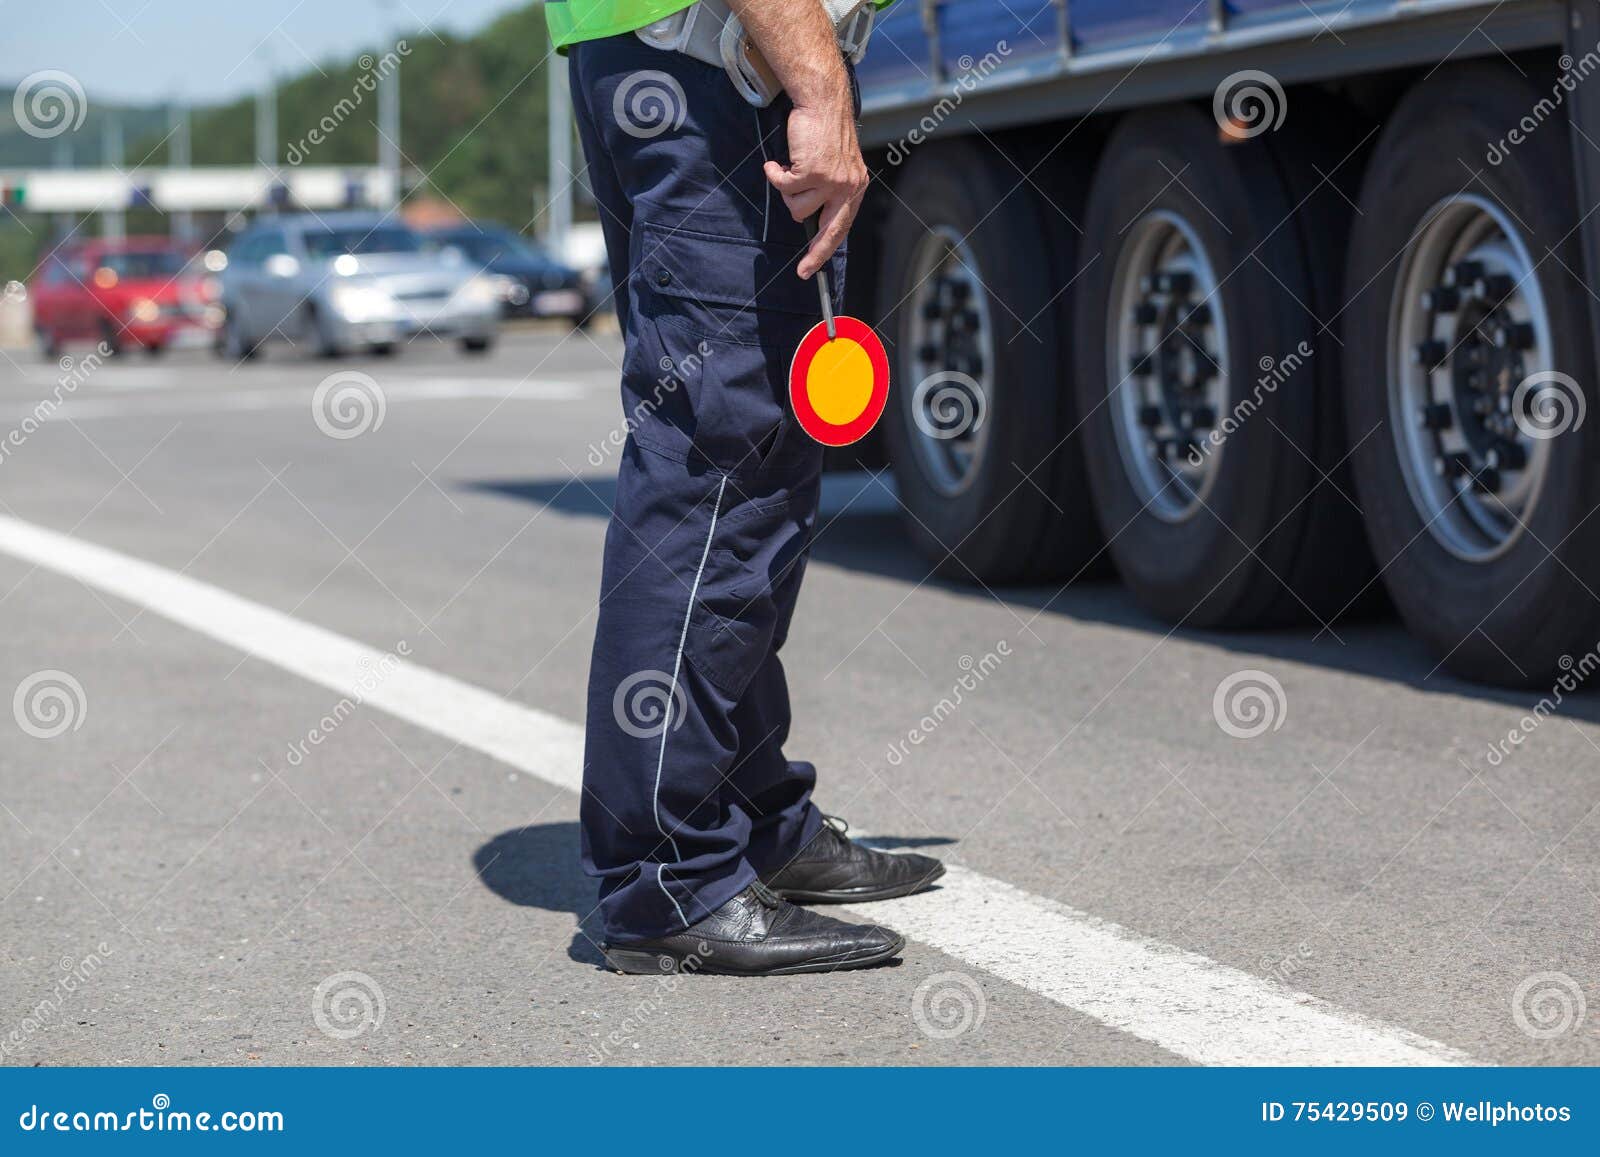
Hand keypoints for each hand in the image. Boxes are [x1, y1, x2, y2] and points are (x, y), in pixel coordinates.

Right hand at [763, 94, 868, 279]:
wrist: (821, 102)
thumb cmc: (823, 130)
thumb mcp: (836, 164)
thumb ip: (828, 190)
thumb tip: (810, 217)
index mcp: (855, 187)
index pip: (842, 227)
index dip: (827, 249)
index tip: (813, 267)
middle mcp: (848, 187)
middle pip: (828, 232)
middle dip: (814, 254)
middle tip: (803, 271)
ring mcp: (831, 181)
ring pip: (797, 208)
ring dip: (787, 190)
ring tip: (788, 170)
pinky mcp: (812, 172)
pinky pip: (783, 187)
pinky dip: (774, 174)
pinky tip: (776, 163)